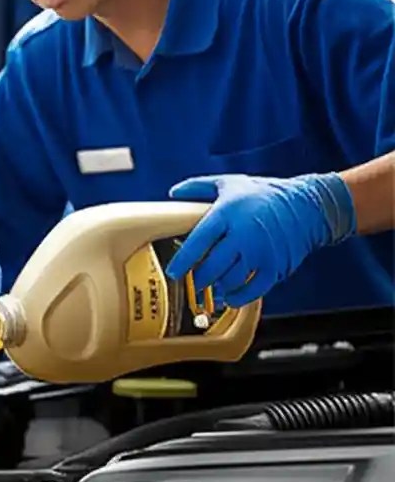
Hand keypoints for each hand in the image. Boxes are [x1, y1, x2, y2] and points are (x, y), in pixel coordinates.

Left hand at [165, 173, 355, 306]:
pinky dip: (238, 298)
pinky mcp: (275, 266)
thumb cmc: (264, 194)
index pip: (199, 241)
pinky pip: (253, 290)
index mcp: (228, 213)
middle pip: (213, 266)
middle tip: (193, 281)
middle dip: (199, 278)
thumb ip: (198, 187)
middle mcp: (243, 235)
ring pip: (230, 280)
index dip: (183, 260)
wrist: (307, 205)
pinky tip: (229, 298)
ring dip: (216, 287)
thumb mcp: (229, 183)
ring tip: (210, 286)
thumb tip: (173, 192)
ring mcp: (260, 252)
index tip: (173, 271)